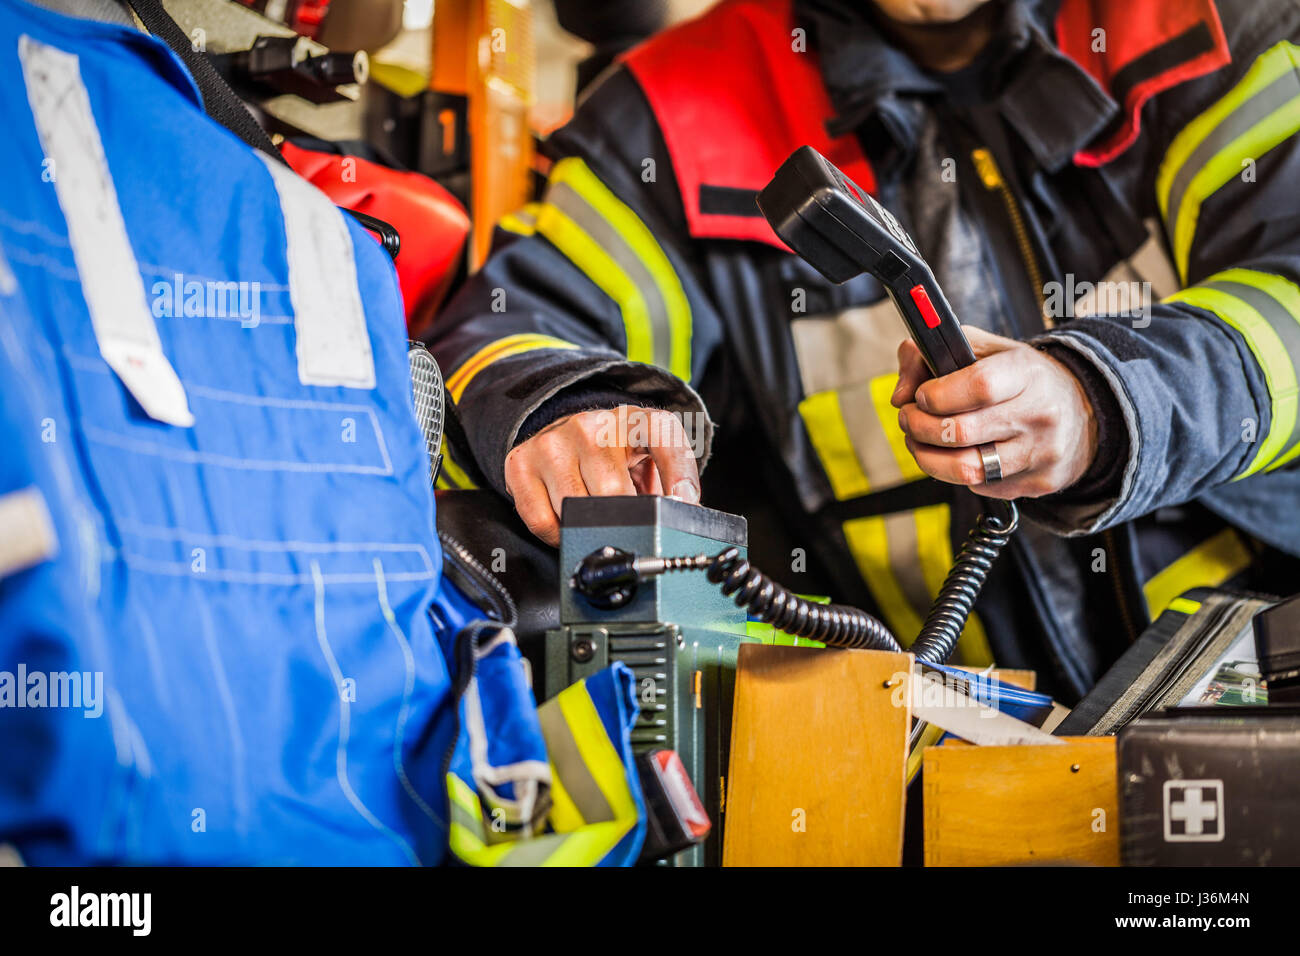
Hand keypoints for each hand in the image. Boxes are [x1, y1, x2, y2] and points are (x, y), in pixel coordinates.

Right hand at [504, 405, 700, 545]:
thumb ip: (673, 484)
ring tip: (596, 518)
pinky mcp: (522, 463)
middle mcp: (592, 425)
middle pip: (615, 493)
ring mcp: (554, 442)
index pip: (664, 439)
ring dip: (588, 528)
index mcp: (635, 419)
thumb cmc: (616, 455)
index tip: (684, 503)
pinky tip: (567, 522)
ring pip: (576, 509)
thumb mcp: (651, 457)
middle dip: (626, 520)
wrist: (564, 433)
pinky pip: (542, 520)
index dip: (679, 474)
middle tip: (628, 526)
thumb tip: (686, 515)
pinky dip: (557, 534)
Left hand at [892, 326, 1098, 498]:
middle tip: (909, 418)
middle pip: (960, 432)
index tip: (921, 396)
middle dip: (918, 427)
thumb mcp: (983, 350)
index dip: (936, 394)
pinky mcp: (1038, 483)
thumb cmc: (1021, 378)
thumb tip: (900, 395)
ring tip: (918, 440)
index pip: (978, 386)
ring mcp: (1040, 453)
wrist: (1083, 413)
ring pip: (966, 469)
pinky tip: (954, 455)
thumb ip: (930, 356)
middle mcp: (1039, 414)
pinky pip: (980, 487)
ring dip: (927, 457)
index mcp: (1026, 372)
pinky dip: (955, 473)